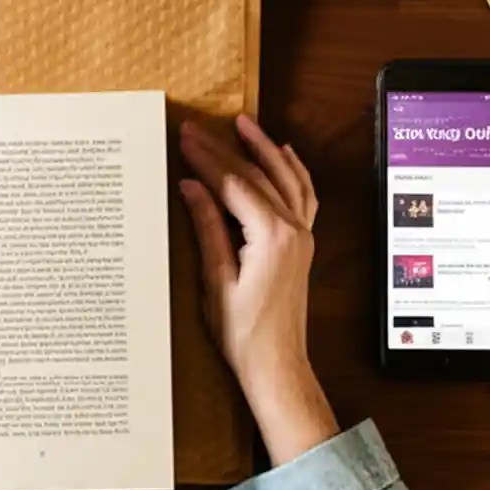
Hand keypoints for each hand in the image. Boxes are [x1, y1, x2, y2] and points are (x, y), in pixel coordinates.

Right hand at [178, 116, 337, 464]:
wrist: (277, 365)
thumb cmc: (243, 334)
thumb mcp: (216, 280)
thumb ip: (207, 228)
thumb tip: (191, 186)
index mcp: (271, 237)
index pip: (233, 185)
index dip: (206, 159)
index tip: (185, 138)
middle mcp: (293, 230)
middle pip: (257, 176)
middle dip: (225, 150)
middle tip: (196, 129)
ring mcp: (303, 236)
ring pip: (286, 178)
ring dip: (264, 148)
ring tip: (243, 124)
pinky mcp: (303, 245)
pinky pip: (304, 196)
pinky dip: (293, 171)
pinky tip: (284, 155)